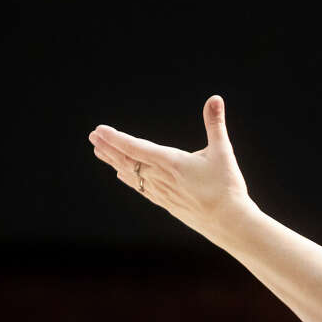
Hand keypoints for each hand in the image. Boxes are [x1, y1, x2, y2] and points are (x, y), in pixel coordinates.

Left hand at [88, 95, 257, 238]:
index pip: (136, 148)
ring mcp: (162, 192)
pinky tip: (121, 175)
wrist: (228, 222)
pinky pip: (141, 187)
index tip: (100, 130)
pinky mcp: (167, 203)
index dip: (116, 138)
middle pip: (127, 160)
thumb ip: (215, 124)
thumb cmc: (227, 187)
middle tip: (93, 137)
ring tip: (99, 152)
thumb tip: (215, 98)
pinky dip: (128, 178)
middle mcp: (161, 178)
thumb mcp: (223, 152)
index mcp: (171, 163)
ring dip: (114, 161)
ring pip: (131, 174)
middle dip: (109, 147)